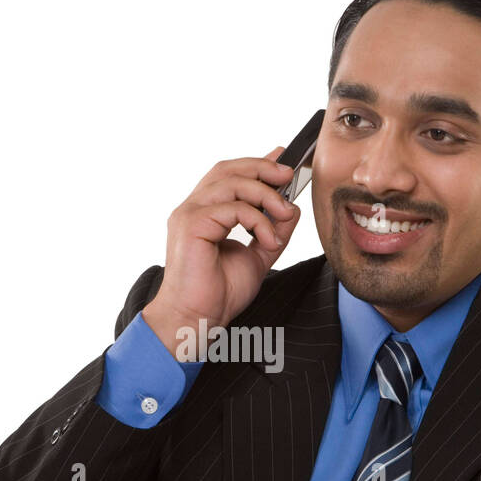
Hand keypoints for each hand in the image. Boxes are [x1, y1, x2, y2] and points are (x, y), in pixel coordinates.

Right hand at [143, 147, 302, 355]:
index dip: (256, 163)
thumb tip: (291, 210)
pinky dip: (258, 220)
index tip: (283, 161)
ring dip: (266, 195)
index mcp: (204, 213)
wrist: (196, 319)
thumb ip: (271, 232)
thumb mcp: (257, 257)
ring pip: (232, 183)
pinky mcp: (191, 224)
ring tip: (285, 215)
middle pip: (228, 169)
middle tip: (289, 176)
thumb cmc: (217, 294)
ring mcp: (188, 214)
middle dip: (262, 168)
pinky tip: (268, 239)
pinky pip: (232, 208)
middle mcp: (193, 208)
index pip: (229, 175)